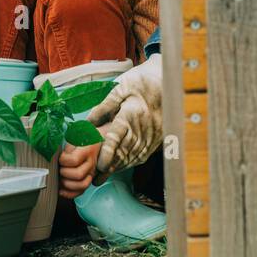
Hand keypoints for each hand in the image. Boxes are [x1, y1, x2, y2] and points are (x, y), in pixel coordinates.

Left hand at [58, 132, 105, 198]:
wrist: (98, 141)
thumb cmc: (82, 138)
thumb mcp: (75, 136)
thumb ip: (66, 145)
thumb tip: (52, 151)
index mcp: (87, 150)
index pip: (74, 160)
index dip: (63, 161)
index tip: (59, 158)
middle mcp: (91, 163)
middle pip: (78, 175)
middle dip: (64, 173)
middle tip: (59, 168)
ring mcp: (91, 172)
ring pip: (82, 185)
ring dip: (67, 184)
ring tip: (60, 178)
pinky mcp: (89, 179)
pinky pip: (81, 191)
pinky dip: (70, 193)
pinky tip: (61, 189)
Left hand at [86, 54, 162, 173]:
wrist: (167, 80)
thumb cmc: (141, 82)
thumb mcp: (120, 88)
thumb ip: (104, 107)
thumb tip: (88, 122)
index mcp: (131, 115)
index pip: (117, 138)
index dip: (108, 153)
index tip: (100, 165)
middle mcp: (142, 128)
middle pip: (124, 152)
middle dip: (110, 166)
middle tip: (95, 176)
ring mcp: (152, 135)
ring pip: (133, 156)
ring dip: (119, 167)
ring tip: (104, 175)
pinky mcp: (157, 138)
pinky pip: (142, 154)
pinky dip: (130, 163)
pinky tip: (121, 166)